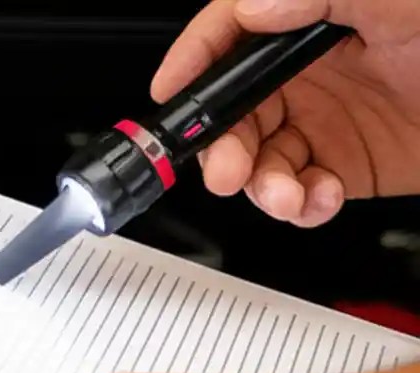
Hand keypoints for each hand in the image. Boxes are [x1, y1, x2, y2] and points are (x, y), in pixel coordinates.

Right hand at [152, 0, 419, 226]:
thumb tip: (252, 8)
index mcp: (314, 20)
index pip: (232, 33)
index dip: (194, 61)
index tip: (171, 94)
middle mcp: (312, 71)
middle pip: (235, 110)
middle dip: (223, 146)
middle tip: (230, 170)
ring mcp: (329, 120)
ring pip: (262, 158)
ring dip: (262, 186)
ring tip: (285, 195)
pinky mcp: (350, 165)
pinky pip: (304, 191)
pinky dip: (303, 204)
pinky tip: (321, 198)